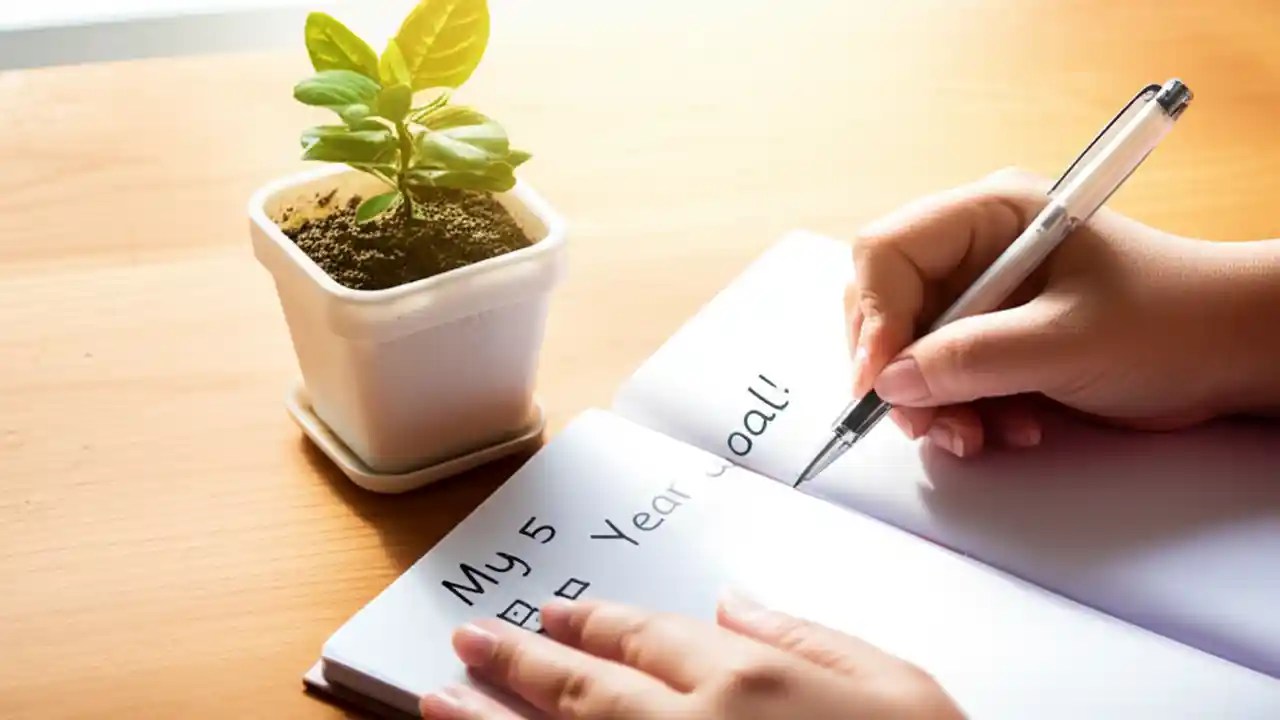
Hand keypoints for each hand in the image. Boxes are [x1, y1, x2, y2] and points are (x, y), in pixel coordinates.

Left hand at [419, 594, 963, 718]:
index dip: (592, 623)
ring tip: (434, 699)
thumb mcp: (896, 684)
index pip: (646, 637)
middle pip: (583, 689)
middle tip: (466, 641)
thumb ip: (808, 637)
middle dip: (517, 661)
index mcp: (750, 682)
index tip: (551, 614)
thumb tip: (734, 603)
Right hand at [846, 167, 1279, 455]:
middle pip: (886, 305)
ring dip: (934, 403)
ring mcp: (983, 295)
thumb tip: (891, 381)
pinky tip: (1007, 429)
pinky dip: (962, 412)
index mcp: (990, 215)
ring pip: (910, 350)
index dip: (872, 318)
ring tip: (977, 436)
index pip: (887, 254)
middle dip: (900, 371)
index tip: (878, 381)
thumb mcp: (1069, 341)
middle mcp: (975, 249)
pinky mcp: (994, 337)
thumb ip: (974, 358)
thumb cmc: (1173, 320)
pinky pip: (944, 377)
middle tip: (923, 422)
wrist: (1232, 353)